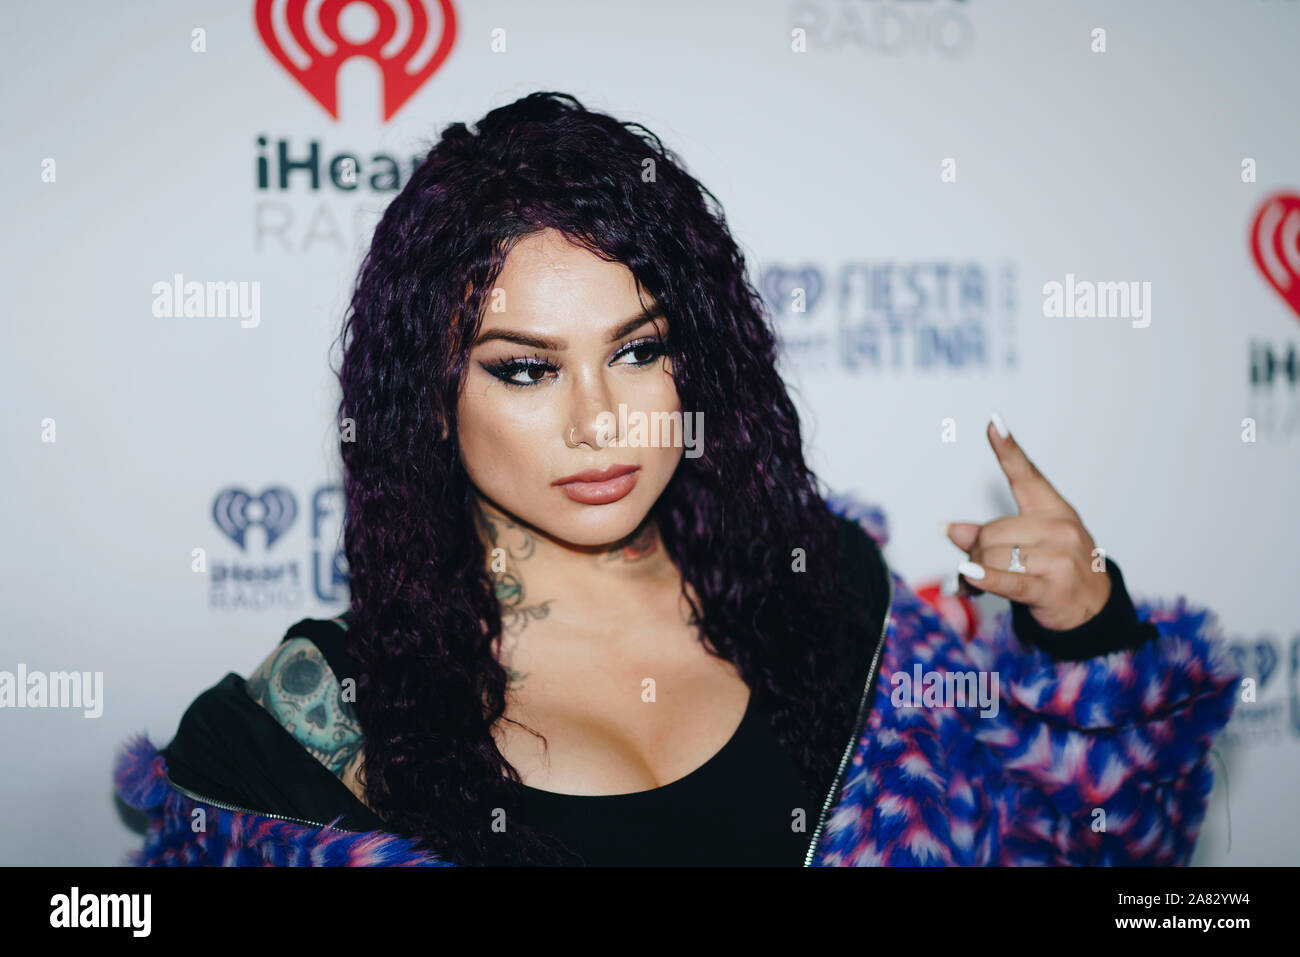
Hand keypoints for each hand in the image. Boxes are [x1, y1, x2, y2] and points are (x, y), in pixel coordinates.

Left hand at [943, 412, 1110, 631]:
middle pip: (991, 531)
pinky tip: (968, 575)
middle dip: (977, 551)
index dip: (1008, 448)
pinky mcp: (1051, 587)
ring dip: (977, 572)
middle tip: (982, 568)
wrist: (1093, 609)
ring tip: (982, 583)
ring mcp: (1058, 558)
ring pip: (991, 555)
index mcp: (1053, 510)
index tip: (993, 423)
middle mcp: (1059, 528)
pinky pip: (1006, 580)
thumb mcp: (1029, 544)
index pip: (1026, 474)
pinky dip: (984, 578)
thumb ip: (989, 534)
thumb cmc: (1057, 570)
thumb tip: (948, 528)